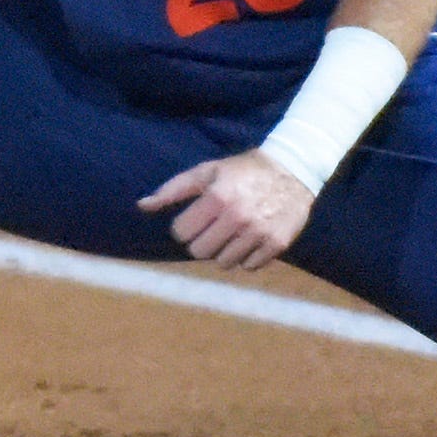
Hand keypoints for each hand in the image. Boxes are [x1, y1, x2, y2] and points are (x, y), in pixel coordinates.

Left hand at [141, 151, 314, 270]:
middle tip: (214, 228)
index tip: (196, 219)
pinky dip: (247, 257)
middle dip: (202, 241)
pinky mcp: (277, 244)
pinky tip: (251, 238)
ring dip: (224, 251)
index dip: (185, 227)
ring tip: (234, 233)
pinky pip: (249, 267)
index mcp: (217, 198)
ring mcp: (259, 233)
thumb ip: (174, 189)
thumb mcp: (208, 171)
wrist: (294, 168)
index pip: (181, 233)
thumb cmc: (243, 170)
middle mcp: (238, 217)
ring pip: (224, 263)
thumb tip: (142, 206)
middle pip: (200, 252)